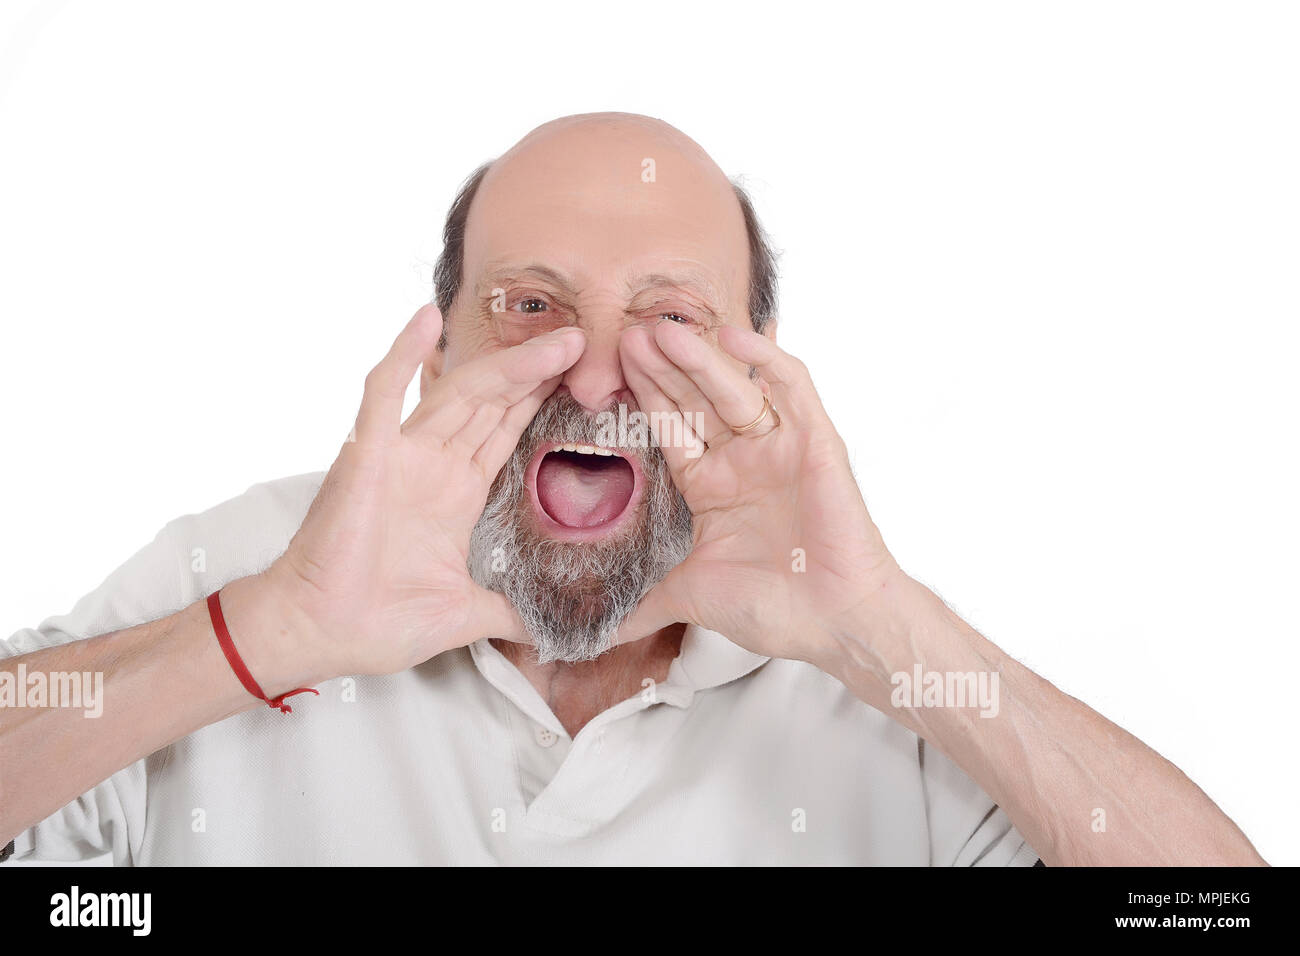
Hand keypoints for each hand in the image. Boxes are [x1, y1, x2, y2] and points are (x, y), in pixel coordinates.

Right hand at [263, 305, 584, 677]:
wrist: (317, 633)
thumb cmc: (377, 622)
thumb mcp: (467, 615)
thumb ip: (512, 614)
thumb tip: (557, 631)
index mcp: (456, 493)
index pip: (507, 431)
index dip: (540, 401)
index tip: (583, 376)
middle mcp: (433, 465)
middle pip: (494, 402)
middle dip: (539, 372)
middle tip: (585, 342)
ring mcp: (400, 456)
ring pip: (459, 392)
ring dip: (506, 364)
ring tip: (557, 339)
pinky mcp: (366, 456)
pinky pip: (382, 395)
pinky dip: (402, 355)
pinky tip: (426, 320)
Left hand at [616, 320, 898, 665]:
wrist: (837, 622)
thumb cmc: (775, 608)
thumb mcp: (690, 598)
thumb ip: (643, 607)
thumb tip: (594, 636)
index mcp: (711, 485)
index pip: (669, 428)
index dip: (642, 397)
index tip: (607, 367)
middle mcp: (743, 458)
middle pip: (694, 400)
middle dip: (662, 367)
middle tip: (625, 333)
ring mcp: (779, 446)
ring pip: (733, 388)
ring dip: (699, 358)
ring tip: (661, 330)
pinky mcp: (816, 441)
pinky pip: (793, 388)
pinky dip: (767, 359)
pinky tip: (734, 335)